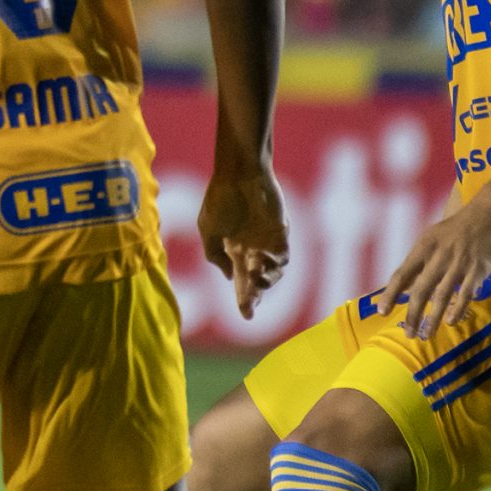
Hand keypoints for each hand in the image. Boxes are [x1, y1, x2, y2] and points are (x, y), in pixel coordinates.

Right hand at [198, 159, 289, 319]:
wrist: (239, 174)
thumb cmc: (220, 198)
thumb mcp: (208, 229)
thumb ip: (215, 255)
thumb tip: (229, 277)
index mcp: (233, 250)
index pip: (240, 280)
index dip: (244, 299)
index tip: (246, 316)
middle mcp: (252, 250)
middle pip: (256, 282)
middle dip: (254, 297)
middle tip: (250, 309)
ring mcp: (267, 242)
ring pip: (272, 273)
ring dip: (265, 281)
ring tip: (255, 279)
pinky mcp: (281, 233)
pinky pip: (282, 257)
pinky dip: (274, 265)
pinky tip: (262, 263)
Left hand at [378, 197, 490, 336]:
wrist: (488, 215)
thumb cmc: (455, 230)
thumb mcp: (430, 238)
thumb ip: (418, 262)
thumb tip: (401, 286)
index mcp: (423, 248)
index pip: (401, 274)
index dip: (390, 294)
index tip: (382, 311)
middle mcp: (438, 256)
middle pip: (420, 290)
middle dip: (412, 314)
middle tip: (408, 334)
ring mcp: (458, 264)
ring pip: (442, 296)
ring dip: (433, 318)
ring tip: (425, 334)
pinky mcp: (477, 270)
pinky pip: (465, 293)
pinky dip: (457, 309)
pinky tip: (451, 322)